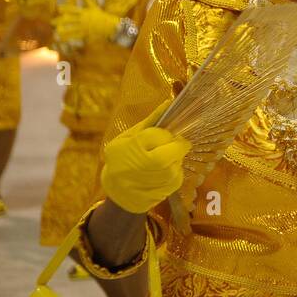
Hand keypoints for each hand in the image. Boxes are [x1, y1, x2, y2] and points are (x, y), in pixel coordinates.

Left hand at [54, 5, 119, 44]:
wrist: (111, 26)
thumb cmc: (101, 15)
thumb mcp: (94, 6)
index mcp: (85, 12)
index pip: (74, 9)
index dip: (66, 9)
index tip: (59, 9)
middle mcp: (84, 19)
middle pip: (70, 20)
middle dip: (61, 21)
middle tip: (52, 22)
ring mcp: (85, 27)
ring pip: (72, 29)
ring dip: (64, 30)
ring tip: (56, 31)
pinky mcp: (86, 34)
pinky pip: (76, 36)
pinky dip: (68, 37)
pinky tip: (62, 39)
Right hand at [100, 99, 191, 214]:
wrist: (118, 193)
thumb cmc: (123, 158)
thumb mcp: (128, 137)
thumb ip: (150, 121)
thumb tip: (169, 103)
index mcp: (128, 148)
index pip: (157, 135)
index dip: (164, 134)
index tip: (165, 135)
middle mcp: (139, 166)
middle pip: (171, 151)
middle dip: (177, 145)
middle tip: (176, 143)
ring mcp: (151, 182)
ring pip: (176, 164)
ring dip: (175, 158)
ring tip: (164, 159)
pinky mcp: (163, 192)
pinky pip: (177, 176)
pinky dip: (174, 171)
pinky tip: (163, 172)